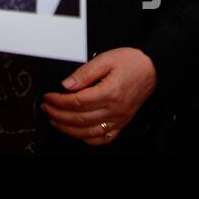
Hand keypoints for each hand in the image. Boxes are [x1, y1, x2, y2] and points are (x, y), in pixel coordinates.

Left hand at [41, 46, 155, 145]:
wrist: (151, 69)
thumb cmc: (131, 62)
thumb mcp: (105, 59)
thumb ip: (84, 73)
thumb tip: (66, 85)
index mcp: (109, 93)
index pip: (77, 102)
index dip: (58, 101)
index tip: (48, 97)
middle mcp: (114, 110)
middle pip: (79, 119)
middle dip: (58, 115)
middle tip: (46, 108)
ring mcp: (119, 119)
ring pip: (89, 132)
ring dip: (68, 129)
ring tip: (55, 120)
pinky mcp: (121, 123)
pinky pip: (103, 138)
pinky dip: (87, 138)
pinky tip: (77, 132)